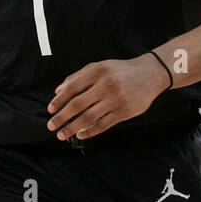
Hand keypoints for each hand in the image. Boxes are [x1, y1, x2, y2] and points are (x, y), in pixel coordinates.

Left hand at [46, 55, 169, 140]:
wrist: (150, 74)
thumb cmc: (120, 71)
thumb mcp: (99, 67)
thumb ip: (78, 77)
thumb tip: (58, 91)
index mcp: (97, 71)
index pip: (72, 88)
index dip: (59, 100)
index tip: (50, 109)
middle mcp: (105, 85)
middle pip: (78, 104)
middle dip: (62, 117)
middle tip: (51, 125)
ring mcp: (115, 99)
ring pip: (89, 117)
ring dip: (73, 127)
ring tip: (62, 134)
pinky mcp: (124, 111)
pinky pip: (104, 124)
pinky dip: (90, 131)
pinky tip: (80, 135)